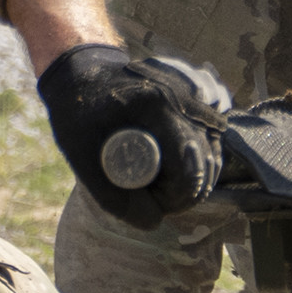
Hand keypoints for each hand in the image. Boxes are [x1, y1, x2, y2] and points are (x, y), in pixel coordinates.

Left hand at [37, 44, 227, 228]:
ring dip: (197, 177)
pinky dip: (203, 159)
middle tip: (156, 198)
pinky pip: (212, 138)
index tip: (154, 204)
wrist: (82, 68)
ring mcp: (195, 96)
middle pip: (206, 162)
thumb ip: (113, 198)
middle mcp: (185, 98)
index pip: (189, 167)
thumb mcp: (82, 157)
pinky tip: (180, 167)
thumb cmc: (77, 110)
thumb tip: (154, 223)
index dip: (177, 197)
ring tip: (163, 183)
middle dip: (188, 192)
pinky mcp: (197, 99)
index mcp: (158, 106)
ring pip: (214, 151)